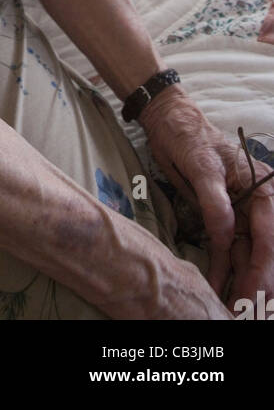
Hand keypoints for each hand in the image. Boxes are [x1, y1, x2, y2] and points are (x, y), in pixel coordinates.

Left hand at [139, 87, 273, 313]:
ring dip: (241, 282)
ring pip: (247, 255)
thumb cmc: (188, 136)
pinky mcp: (223, 218)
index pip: (269, 236)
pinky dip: (223, 269)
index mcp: (262, 188)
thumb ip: (215, 201)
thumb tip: (226, 235)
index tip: (255, 293)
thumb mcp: (200, 164)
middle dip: (257, 282)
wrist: (168, 121)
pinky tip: (218, 288)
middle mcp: (258, 204)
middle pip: (263, 251)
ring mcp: (242, 213)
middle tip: (247, 310)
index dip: (263, 268)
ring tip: (232, 308)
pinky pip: (228, 249)